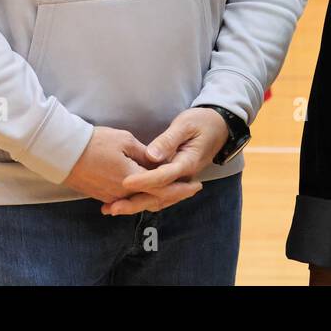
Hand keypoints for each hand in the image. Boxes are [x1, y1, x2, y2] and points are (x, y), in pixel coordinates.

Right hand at [62, 126, 184, 210]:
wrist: (64, 152)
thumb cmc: (95, 142)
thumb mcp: (125, 141)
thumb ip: (145, 154)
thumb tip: (159, 162)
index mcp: (132, 179)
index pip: (163, 189)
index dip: (181, 188)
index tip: (196, 184)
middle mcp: (123, 193)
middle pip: (154, 199)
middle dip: (174, 195)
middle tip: (191, 189)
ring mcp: (112, 197)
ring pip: (141, 201)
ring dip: (158, 196)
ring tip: (174, 189)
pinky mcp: (102, 195)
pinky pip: (127, 200)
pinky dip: (141, 196)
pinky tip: (149, 190)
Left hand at [106, 108, 229, 215]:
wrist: (218, 128)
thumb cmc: (201, 122)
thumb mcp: (186, 125)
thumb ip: (168, 140)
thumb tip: (151, 155)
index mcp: (187, 163)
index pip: (163, 176)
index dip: (144, 181)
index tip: (124, 182)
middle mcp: (184, 177)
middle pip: (158, 196)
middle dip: (134, 203)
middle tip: (112, 207)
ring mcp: (179, 181)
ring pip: (157, 200)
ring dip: (135, 205)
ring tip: (111, 208)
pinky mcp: (173, 181)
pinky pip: (158, 195)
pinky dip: (141, 200)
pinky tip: (123, 202)